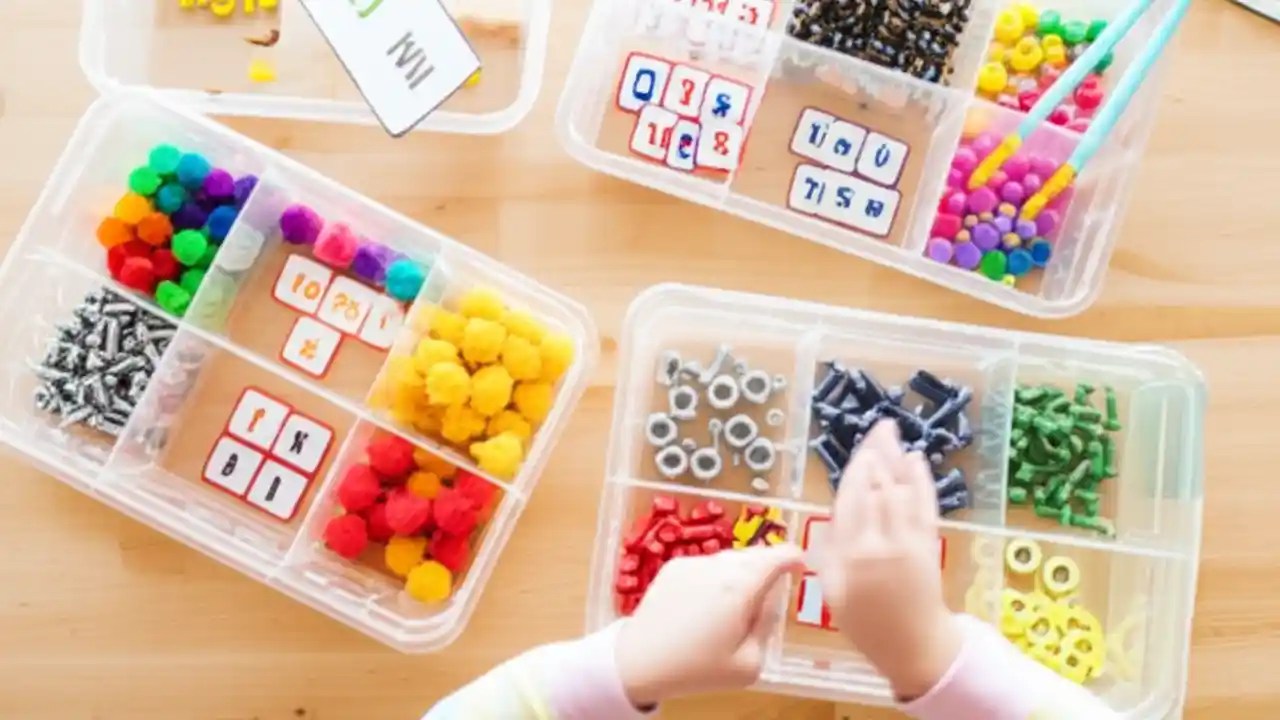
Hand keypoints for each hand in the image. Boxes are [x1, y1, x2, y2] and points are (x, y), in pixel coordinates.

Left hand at [615, 543, 804, 706]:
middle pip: (754, 553)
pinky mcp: (672, 567)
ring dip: (742, 570)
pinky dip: (716, 575)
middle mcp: (716, 566)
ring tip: (740, 601)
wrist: (639, 662)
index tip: (801, 567)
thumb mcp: (749, 662)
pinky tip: (710, 602)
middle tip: (774, 586)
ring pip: (729, 558)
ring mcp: (692, 563)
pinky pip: (706, 564)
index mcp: (740, 587)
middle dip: (768, 564)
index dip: (794, 558)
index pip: (778, 556)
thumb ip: (767, 625)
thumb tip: (773, 599)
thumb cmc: (697, 669)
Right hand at [819, 420, 962, 700]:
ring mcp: (907, 543)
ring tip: (891, 434)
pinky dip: (921, 480)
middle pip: (877, 488)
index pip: (851, 501)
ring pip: (900, 491)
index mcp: (851, 555)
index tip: (859, 451)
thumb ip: (832, 552)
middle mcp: (880, 543)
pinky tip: (917, 460)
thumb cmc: (866, 623)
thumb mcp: (834, 591)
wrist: (913, 645)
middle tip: (879, 427)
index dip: (856, 473)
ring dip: (897, 459)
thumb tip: (835, 517)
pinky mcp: (929, 545)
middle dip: (878, 455)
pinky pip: (925, 505)